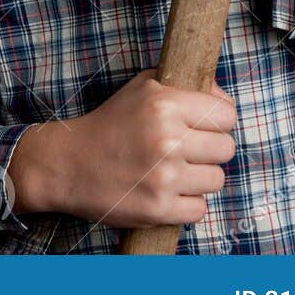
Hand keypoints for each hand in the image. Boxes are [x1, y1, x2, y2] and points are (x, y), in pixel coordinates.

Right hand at [6, 69, 237, 227]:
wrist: (67, 164)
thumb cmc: (109, 124)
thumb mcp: (142, 89)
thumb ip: (183, 85)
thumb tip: (221, 97)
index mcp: (164, 104)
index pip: (226, 115)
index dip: (217, 121)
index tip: (202, 127)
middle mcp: (166, 138)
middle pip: (226, 149)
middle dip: (209, 151)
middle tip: (186, 151)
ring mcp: (164, 176)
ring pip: (217, 180)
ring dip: (199, 179)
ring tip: (174, 172)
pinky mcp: (159, 208)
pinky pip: (200, 210)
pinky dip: (186, 205)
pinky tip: (166, 192)